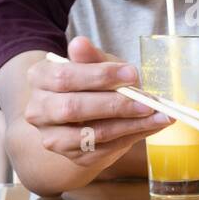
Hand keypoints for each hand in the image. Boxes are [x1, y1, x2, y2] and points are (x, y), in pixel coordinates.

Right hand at [23, 36, 168, 165]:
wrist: (87, 115)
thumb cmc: (92, 82)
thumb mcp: (95, 64)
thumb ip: (90, 56)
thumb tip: (80, 43)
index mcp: (40, 78)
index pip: (65, 77)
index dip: (100, 76)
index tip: (132, 73)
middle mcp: (38, 111)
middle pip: (73, 108)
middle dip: (115, 105)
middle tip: (148, 102)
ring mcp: (54, 137)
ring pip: (92, 134)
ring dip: (130, 124)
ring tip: (159, 116)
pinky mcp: (74, 157)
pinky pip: (106, 149)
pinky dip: (133, 136)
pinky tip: (152, 126)